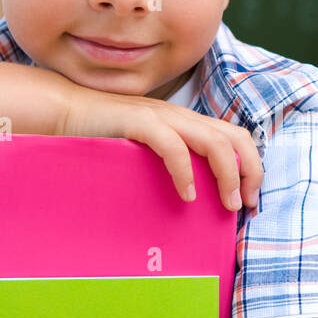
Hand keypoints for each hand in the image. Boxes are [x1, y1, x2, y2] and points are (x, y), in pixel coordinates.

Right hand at [59, 87, 263, 213]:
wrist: (65, 112)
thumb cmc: (105, 138)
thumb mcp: (148, 152)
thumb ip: (172, 163)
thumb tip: (195, 201)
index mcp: (187, 123)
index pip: (236, 137)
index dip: (252, 166)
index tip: (250, 199)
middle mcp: (181, 117)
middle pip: (235, 138)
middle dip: (250, 172)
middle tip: (244, 205)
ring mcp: (162, 117)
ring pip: (214, 142)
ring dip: (227, 176)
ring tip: (226, 204)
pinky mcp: (141, 122)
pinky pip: (174, 147)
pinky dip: (185, 172)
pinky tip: (186, 196)